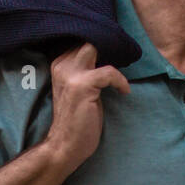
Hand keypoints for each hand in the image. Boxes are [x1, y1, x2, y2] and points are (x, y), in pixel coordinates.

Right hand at [45, 42, 129, 172]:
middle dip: (109, 42)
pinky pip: (109, 72)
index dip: (101, 40)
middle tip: (125, 54)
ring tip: (122, 73)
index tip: (118, 47)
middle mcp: (62, 66)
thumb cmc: (77, 119)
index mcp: (59, 65)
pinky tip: (124, 92)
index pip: (81, 40)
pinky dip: (120, 81)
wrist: (65, 145)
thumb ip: (87, 71)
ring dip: (114, 57)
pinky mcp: (82, 86)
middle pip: (87, 38)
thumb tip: (108, 56)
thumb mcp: (80, 89)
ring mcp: (70, 75)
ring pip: (94, 47)